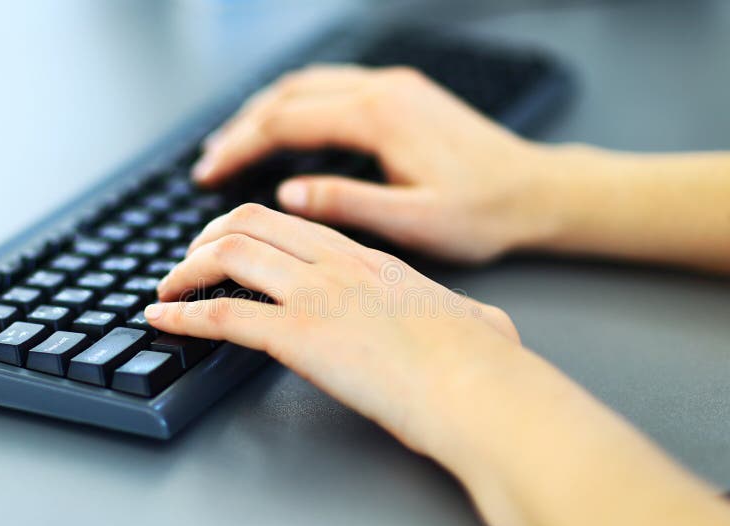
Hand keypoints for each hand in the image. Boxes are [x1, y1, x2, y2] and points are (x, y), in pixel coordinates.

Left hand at [146, 203, 519, 452]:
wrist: (479, 386)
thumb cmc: (482, 361)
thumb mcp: (476, 320)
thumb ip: (466, 314)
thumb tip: (483, 324)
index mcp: (371, 259)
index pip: (293, 223)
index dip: (250, 228)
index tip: (231, 242)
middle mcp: (337, 265)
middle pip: (251, 223)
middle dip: (206, 236)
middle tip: (188, 259)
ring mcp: (316, 295)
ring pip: (228, 255)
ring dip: (185, 270)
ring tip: (167, 288)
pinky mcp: (299, 336)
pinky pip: (222, 315)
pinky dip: (183, 315)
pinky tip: (163, 321)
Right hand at [193, 65, 559, 262]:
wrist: (536, 192)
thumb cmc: (483, 213)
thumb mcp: (412, 222)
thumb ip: (347, 203)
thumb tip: (287, 195)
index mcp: (380, 117)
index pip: (285, 122)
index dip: (239, 147)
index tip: (208, 173)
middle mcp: (383, 90)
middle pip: (288, 95)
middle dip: (241, 127)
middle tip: (208, 162)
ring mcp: (393, 86)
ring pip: (307, 85)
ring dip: (265, 111)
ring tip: (234, 143)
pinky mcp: (402, 94)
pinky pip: (332, 88)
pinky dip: (296, 106)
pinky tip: (285, 129)